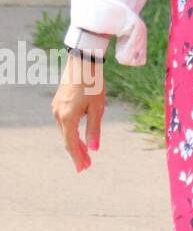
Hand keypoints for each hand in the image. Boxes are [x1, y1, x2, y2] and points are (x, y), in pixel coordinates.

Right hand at [51, 53, 106, 171]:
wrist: (83, 62)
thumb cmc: (94, 84)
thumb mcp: (98, 107)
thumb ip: (94, 128)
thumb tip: (94, 149)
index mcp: (67, 117)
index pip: (71, 144)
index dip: (78, 157)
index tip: (84, 168)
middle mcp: (58, 114)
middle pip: (67, 139)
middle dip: (77, 152)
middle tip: (86, 165)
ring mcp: (56, 108)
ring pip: (65, 131)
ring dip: (75, 142)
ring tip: (85, 152)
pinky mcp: (58, 102)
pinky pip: (64, 122)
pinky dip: (71, 131)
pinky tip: (78, 135)